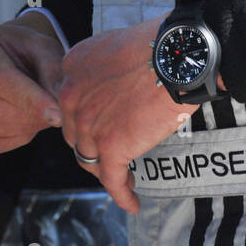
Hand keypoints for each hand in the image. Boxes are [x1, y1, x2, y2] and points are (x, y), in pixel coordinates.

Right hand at [0, 18, 64, 153]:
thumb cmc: (16, 49)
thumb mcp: (40, 46)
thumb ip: (52, 72)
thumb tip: (57, 107)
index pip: (0, 79)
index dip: (31, 100)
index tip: (57, 114)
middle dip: (28, 118)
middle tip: (51, 117)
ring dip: (21, 130)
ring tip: (37, 118)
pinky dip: (8, 142)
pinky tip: (21, 128)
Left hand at [57, 17, 196, 214]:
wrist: (175, 56)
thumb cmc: (156, 44)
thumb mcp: (114, 43)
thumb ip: (101, 66)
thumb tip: (114, 85)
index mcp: (73, 67)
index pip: (71, 102)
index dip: (85, 116)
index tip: (99, 125)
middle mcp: (72, 96)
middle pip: (76, 133)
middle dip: (92, 144)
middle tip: (111, 150)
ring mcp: (89, 123)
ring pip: (89, 159)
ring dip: (105, 170)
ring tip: (123, 175)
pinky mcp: (111, 146)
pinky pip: (112, 179)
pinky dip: (121, 194)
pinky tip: (132, 202)